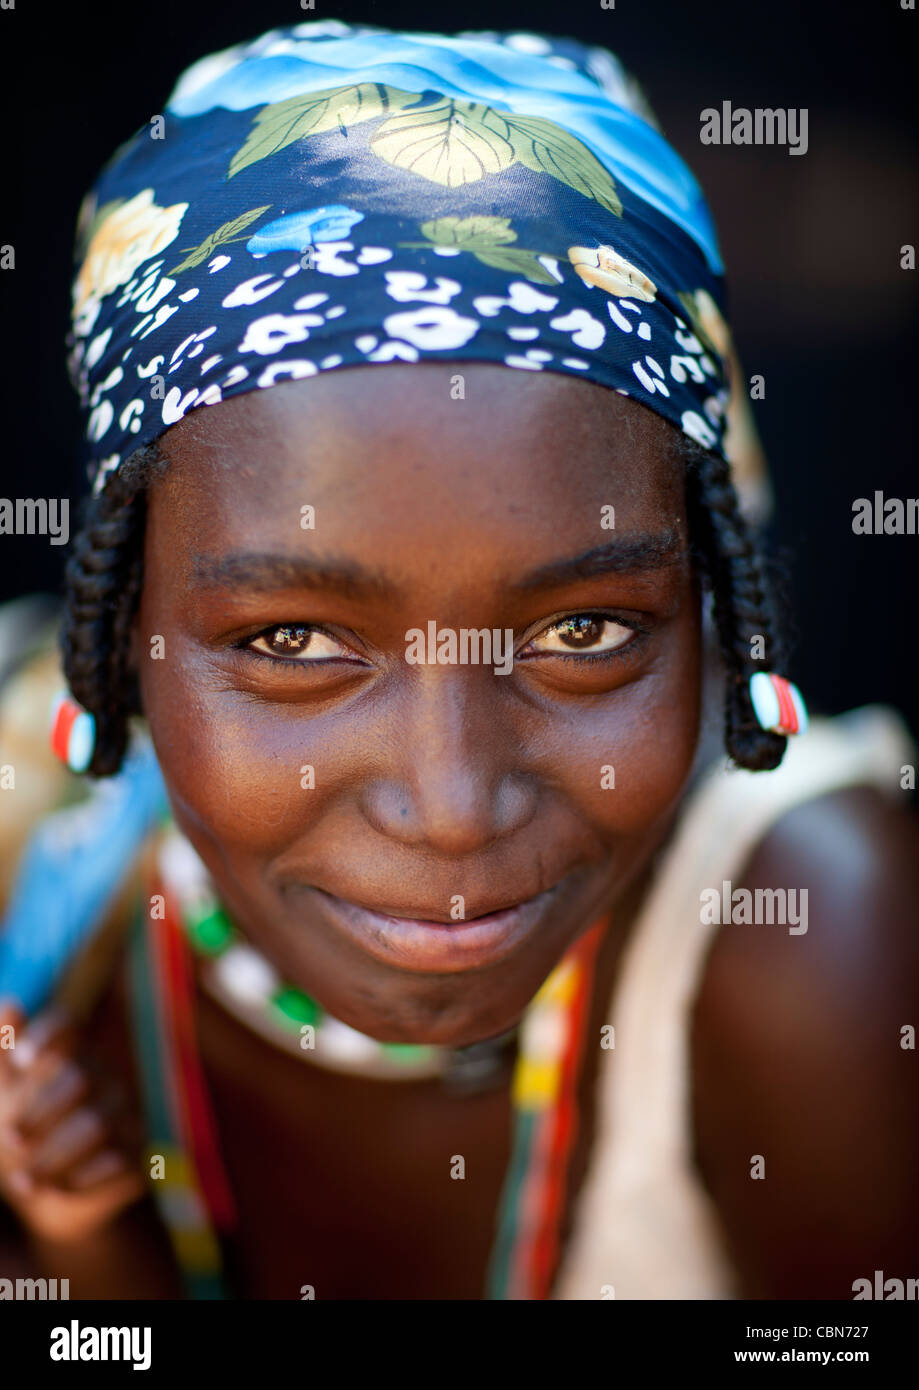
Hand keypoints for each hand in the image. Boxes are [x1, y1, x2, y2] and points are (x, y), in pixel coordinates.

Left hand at [0, 999, 145, 1243]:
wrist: (51, 1194)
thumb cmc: (27, 1132)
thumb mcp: (7, 1096)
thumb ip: (3, 1053)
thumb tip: (9, 1004)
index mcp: (68, 1054)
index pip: (66, 1027)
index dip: (48, 1036)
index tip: (21, 1060)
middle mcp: (103, 1075)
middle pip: (79, 1079)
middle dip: (42, 1111)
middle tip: (12, 1138)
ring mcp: (125, 1113)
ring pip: (98, 1124)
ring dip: (56, 1155)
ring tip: (22, 1182)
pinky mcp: (138, 1152)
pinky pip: (119, 1160)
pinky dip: (85, 1178)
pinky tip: (59, 1188)